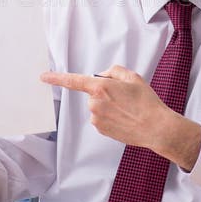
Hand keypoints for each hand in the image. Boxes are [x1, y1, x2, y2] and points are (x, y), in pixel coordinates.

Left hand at [40, 65, 200, 167]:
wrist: (156, 128)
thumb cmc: (146, 102)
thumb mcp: (133, 77)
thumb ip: (113, 72)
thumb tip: (103, 77)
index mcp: (101, 87)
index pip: (74, 81)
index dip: (56, 78)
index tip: (44, 77)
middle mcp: (95, 103)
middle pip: (94, 93)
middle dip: (106, 92)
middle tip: (125, 97)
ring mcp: (96, 118)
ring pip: (98, 106)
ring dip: (109, 106)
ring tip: (128, 109)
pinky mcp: (101, 129)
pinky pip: (101, 118)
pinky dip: (111, 117)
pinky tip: (124, 119)